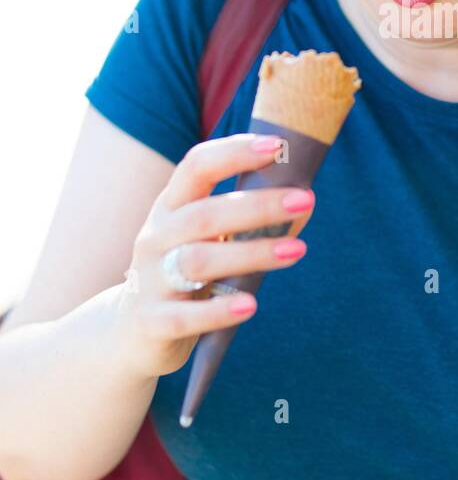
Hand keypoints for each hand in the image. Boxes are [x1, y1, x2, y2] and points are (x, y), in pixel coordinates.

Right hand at [114, 133, 315, 379]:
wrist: (130, 333)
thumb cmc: (183, 276)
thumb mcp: (203, 241)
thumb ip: (242, 223)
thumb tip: (303, 204)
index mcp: (170, 209)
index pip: (196, 167)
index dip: (234, 152)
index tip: (277, 146)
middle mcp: (155, 238)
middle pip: (204, 215)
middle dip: (257, 205)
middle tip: (304, 200)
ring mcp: (150, 280)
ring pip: (198, 261)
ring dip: (251, 253)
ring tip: (297, 250)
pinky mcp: (152, 323)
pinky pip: (184, 317)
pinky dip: (218, 310)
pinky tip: (250, 305)